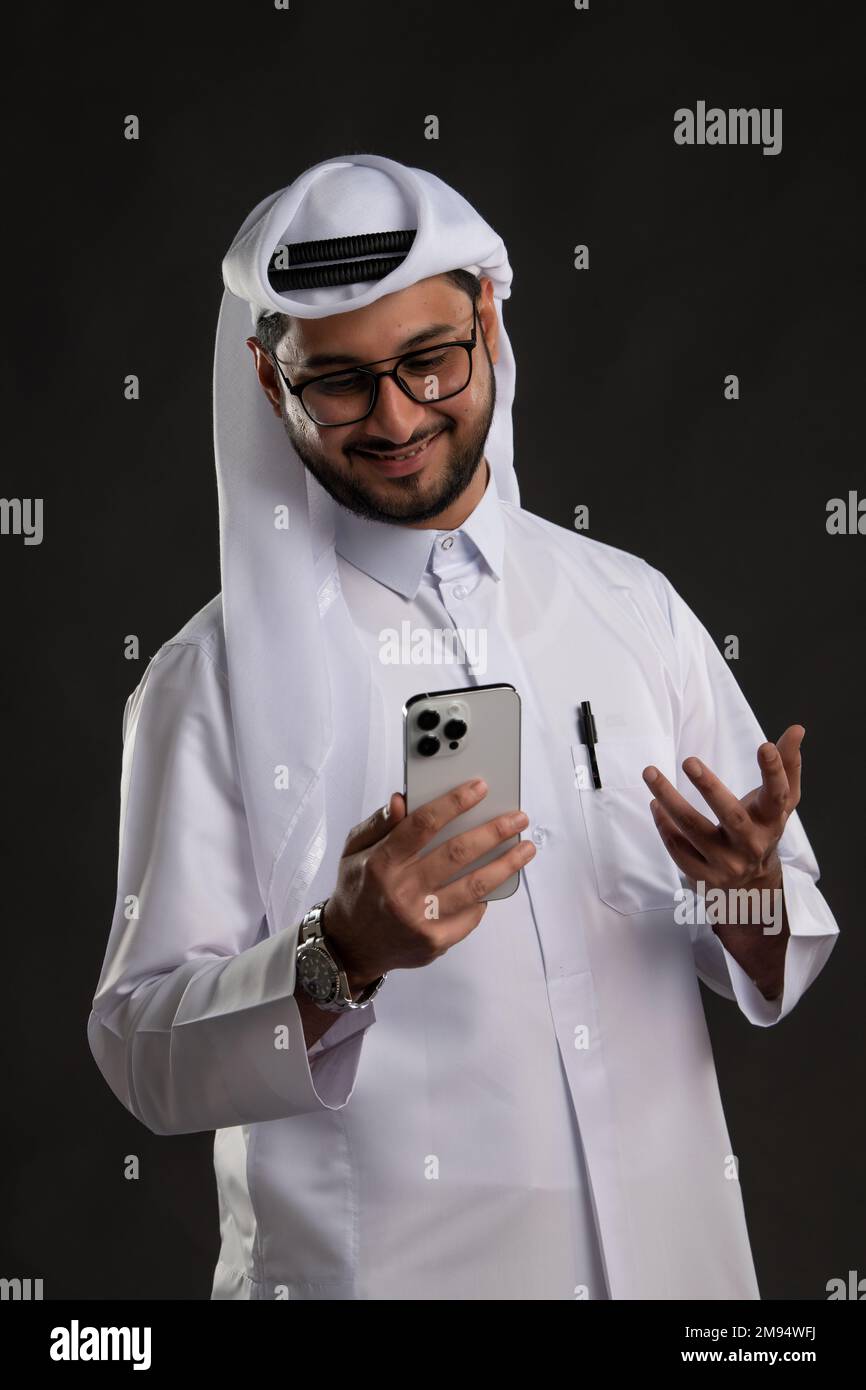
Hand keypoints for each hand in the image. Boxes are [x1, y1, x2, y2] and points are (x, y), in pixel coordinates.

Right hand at [322, 779, 535, 989]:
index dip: (454, 802)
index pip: (423, 824)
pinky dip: (486, 897)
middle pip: (458, 853)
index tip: (479, 788)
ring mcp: (420, 920)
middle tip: (517, 819)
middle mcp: (402, 891)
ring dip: (505, 865)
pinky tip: (498, 881)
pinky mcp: (435, 942)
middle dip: (494, 832)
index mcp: (382, 863)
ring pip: (474, 886)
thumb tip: (403, 799)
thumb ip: (379, 823)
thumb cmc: (357, 891)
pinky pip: (471, 915)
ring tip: (525, 849)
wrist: (351, 947)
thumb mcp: (354, 850)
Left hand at [642, 726, 804, 998]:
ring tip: (650, 773)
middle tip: (689, 760)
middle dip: (710, 787)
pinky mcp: (704, 876)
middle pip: (731, 816)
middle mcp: (751, 843)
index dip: (775, 771)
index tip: (765, 745)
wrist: (753, 883)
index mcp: (772, 820)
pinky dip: (664, 827)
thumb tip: (797, 728)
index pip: (778, 795)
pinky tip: (655, 805)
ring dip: (669, 800)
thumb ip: (787, 764)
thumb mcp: (780, 800)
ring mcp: (727, 863)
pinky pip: (678, 850)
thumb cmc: (763, 826)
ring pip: (693, 829)